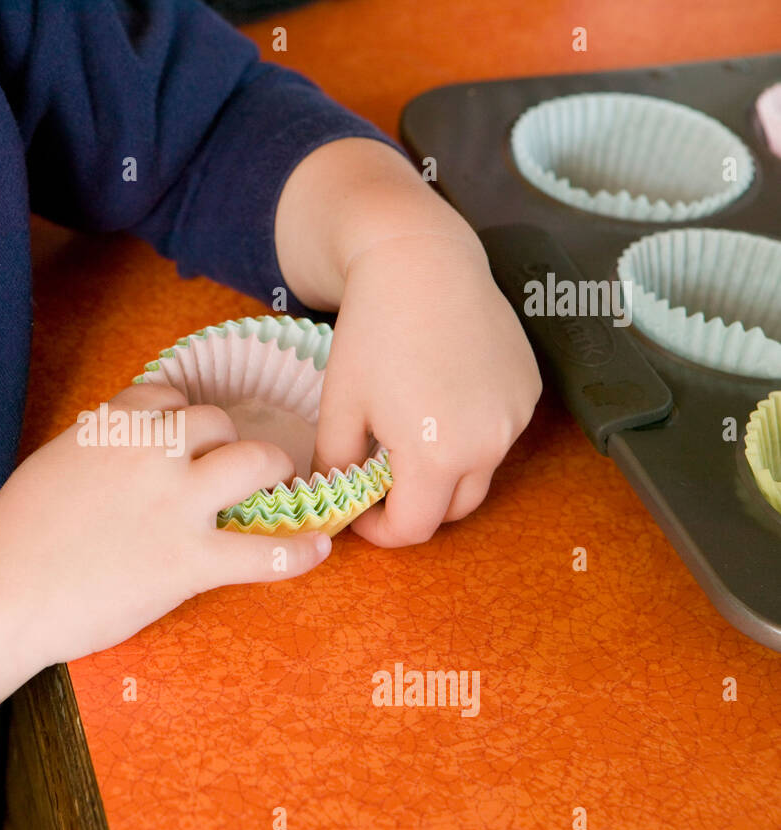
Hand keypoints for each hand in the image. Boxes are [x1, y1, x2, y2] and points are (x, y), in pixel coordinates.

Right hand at [0, 383, 331, 665]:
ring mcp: (177, 505)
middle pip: (217, 422)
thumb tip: (127, 446)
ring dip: (272, 471)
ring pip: (255, 462)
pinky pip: (264, 553)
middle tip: (229, 467)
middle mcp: (152, 451)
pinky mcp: (190, 561)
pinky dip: (300, 552)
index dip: (181, 415)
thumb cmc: (15, 536)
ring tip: (280, 486)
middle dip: (226, 441)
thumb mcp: (52, 463)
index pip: (168, 395)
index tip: (183, 436)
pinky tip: (320, 547)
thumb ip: (98, 445)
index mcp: (112, 424)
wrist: (2, 595)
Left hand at [311, 233, 541, 546]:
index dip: (380, 531)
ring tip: (406, 432)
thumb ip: (337, 467)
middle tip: (379, 479)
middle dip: (415, 506)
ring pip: (479, 472)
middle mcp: (488, 444)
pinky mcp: (528, 391)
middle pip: (453, 510)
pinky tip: (439, 397)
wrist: (420, 263)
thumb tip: (339, 499)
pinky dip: (469, 435)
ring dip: (444, 471)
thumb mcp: (339, 407)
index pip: (414, 529)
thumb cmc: (372, 334)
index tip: (358, 510)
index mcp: (437, 455)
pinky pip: (498, 435)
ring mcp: (515, 417)